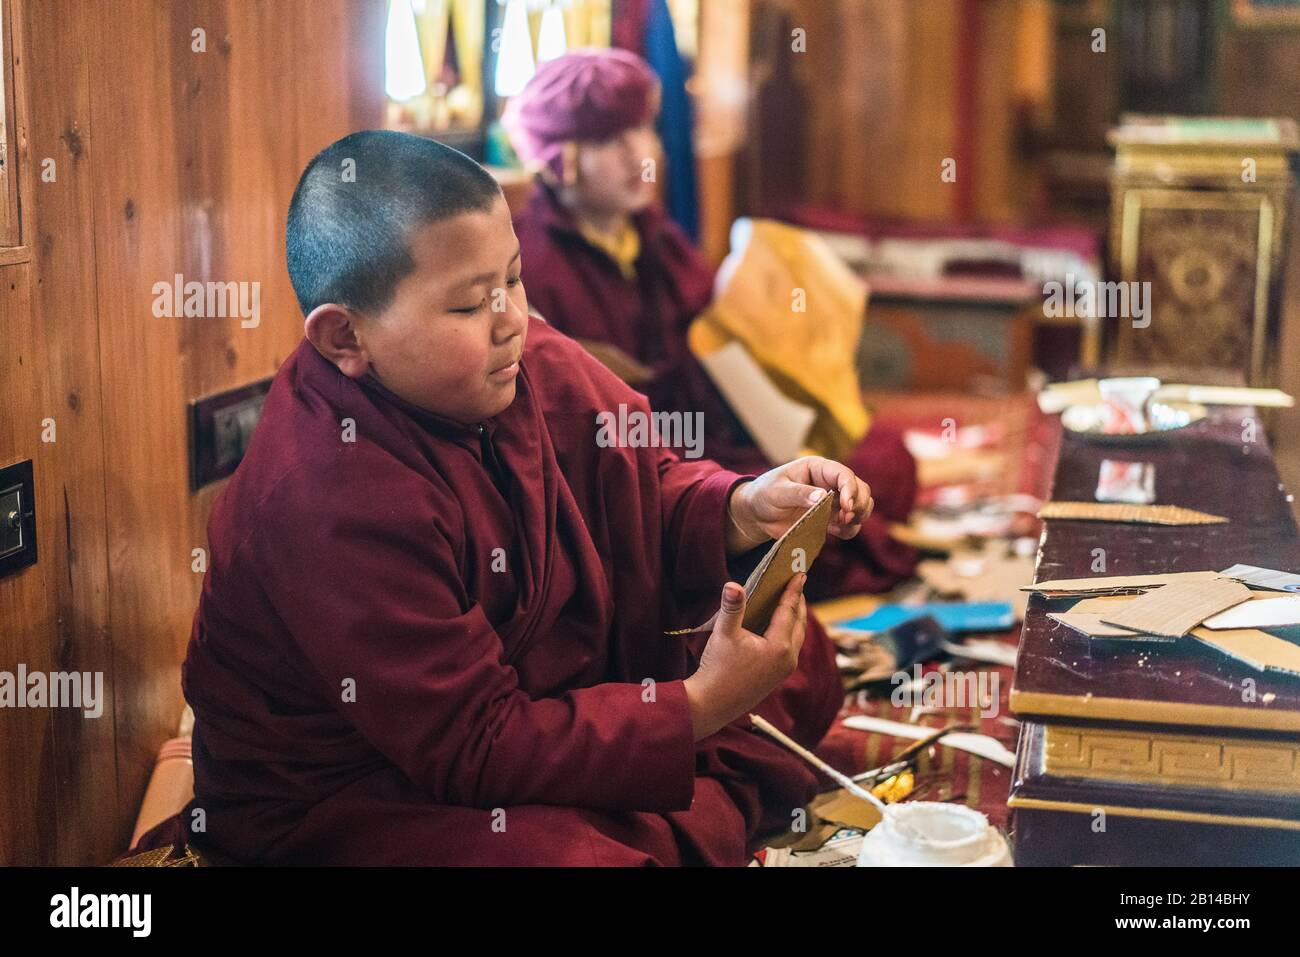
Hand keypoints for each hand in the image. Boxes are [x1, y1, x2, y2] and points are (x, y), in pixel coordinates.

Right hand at [683, 574, 807, 740]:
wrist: (711, 706)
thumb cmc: (717, 670)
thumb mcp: (723, 634)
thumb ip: (732, 607)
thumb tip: (733, 584)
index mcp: (779, 647)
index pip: (789, 611)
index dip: (793, 590)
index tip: (801, 574)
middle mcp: (788, 659)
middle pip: (799, 624)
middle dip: (798, 603)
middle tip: (798, 584)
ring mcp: (783, 670)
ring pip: (796, 637)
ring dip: (795, 619)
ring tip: (791, 603)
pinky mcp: (776, 677)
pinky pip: (790, 648)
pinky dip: (788, 633)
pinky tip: (779, 629)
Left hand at [726, 456, 873, 553]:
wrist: (757, 515)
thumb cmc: (764, 495)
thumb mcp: (776, 491)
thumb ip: (798, 493)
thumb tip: (822, 496)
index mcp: (818, 468)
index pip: (844, 475)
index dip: (850, 489)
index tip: (847, 506)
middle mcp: (830, 483)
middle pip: (860, 489)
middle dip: (860, 503)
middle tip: (847, 518)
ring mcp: (832, 501)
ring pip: (860, 506)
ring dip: (859, 517)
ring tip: (844, 525)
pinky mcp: (830, 519)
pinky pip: (849, 524)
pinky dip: (850, 529)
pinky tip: (838, 532)